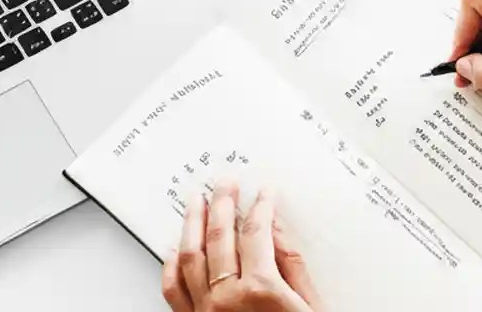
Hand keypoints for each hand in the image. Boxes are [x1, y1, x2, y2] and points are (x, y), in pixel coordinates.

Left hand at [162, 182, 321, 311]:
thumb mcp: (311, 308)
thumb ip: (293, 266)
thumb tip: (276, 228)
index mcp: (261, 291)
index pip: (257, 231)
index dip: (260, 206)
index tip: (263, 191)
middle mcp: (227, 299)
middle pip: (220, 234)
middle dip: (223, 202)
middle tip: (225, 182)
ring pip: (190, 255)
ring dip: (192, 222)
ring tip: (195, 200)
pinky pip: (172, 289)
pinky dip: (171, 264)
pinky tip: (174, 247)